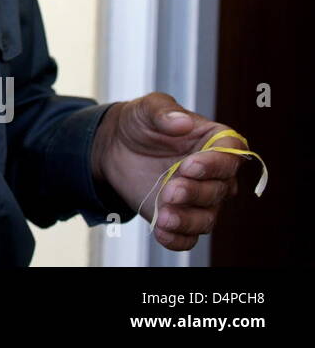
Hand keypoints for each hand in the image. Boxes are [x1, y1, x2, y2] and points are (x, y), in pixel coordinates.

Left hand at [92, 93, 244, 250]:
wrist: (115, 146)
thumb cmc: (140, 123)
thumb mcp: (147, 108)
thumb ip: (163, 112)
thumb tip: (183, 121)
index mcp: (214, 142)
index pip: (231, 156)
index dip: (216, 164)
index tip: (190, 165)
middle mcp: (214, 174)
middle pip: (220, 190)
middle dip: (197, 192)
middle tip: (171, 190)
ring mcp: (198, 198)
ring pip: (207, 217)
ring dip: (188, 220)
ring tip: (165, 216)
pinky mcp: (180, 217)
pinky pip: (187, 237)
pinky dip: (177, 239)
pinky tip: (162, 232)